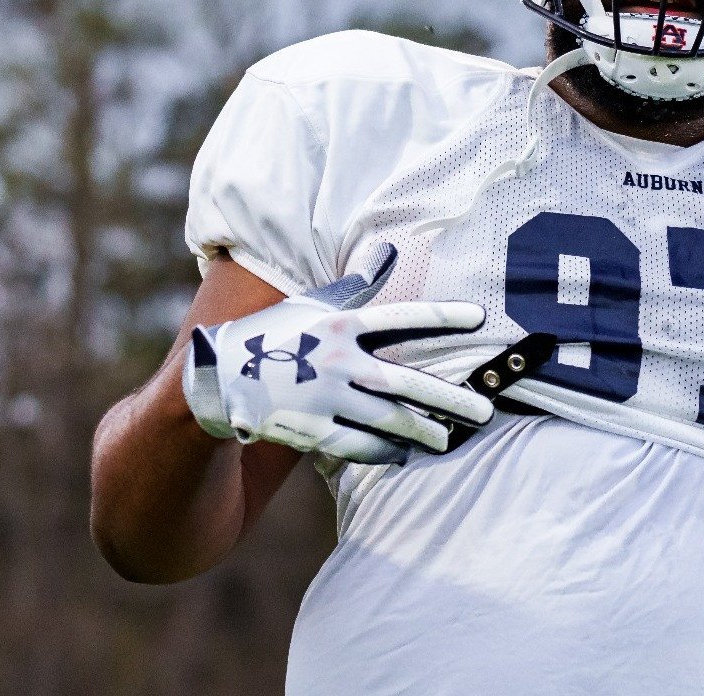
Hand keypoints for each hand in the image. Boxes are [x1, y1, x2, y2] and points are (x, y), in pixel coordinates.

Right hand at [181, 247, 493, 464]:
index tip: (480, 319)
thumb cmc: (275, 333)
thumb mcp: (313, 302)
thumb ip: (357, 284)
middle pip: (404, 382)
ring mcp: (324, 398)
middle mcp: (337, 361)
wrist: (218, 376)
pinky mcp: (310, 428)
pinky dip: (385, 449)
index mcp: (341, 324)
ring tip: (450, 437)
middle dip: (449, 398)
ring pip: (387, 419)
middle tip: (485, 412)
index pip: (402, 318)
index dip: (443, 318)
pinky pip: (358, 444)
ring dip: (423, 430)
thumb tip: (390, 251)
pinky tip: (406, 451)